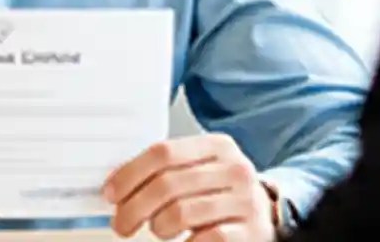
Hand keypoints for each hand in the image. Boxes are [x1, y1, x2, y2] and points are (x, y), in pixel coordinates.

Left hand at [103, 134, 275, 241]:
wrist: (268, 216)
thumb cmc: (223, 193)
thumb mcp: (202, 169)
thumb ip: (167, 169)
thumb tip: (116, 184)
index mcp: (218, 146)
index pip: (163, 152)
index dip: (130, 174)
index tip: (111, 193)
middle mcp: (234, 169)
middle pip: (167, 184)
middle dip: (133, 207)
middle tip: (121, 223)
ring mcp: (244, 201)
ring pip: (181, 213)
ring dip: (158, 227)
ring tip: (158, 230)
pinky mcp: (249, 232)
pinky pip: (204, 239)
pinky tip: (183, 241)